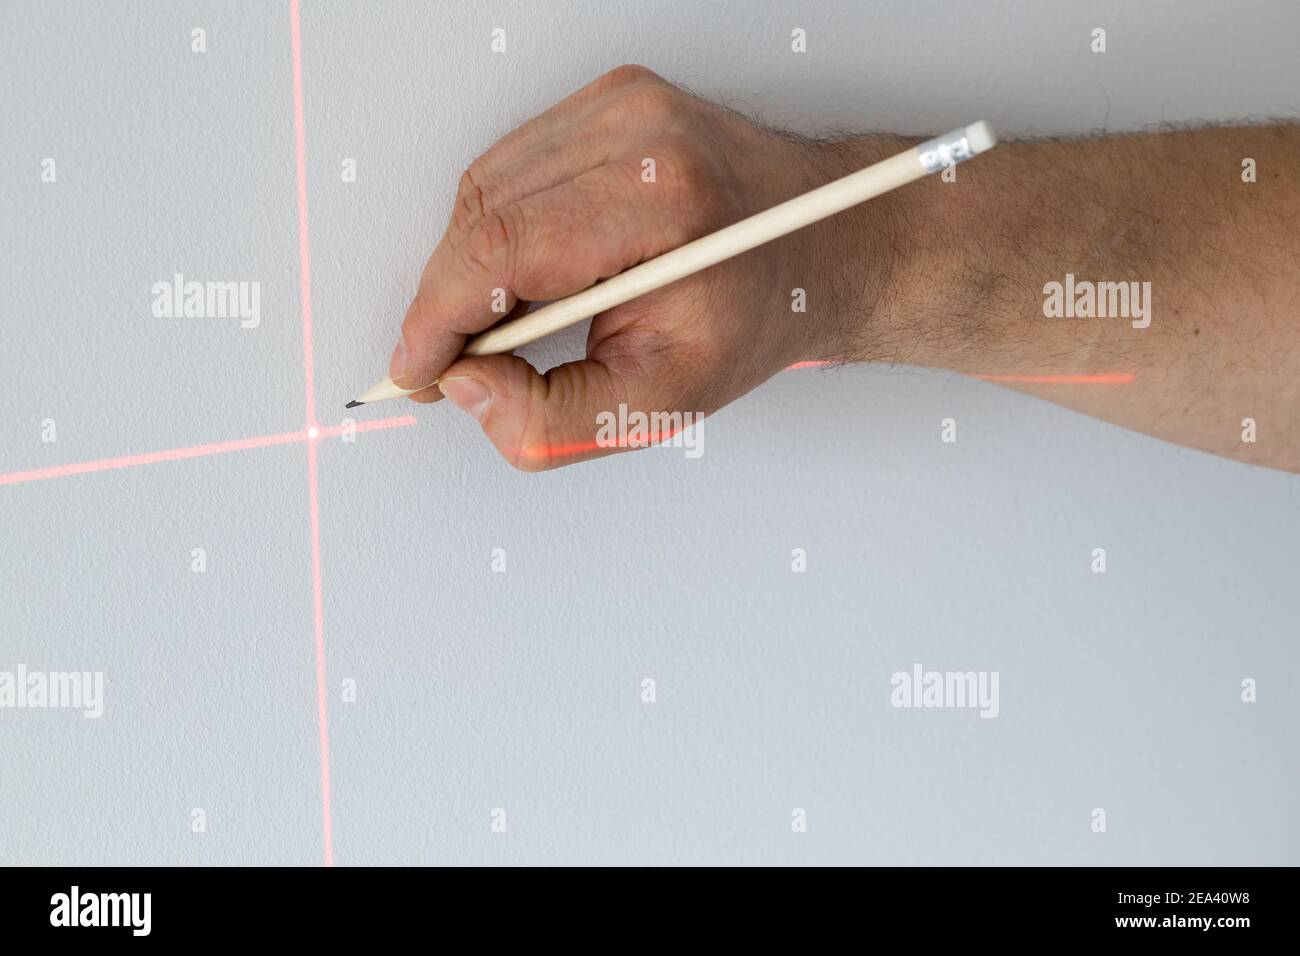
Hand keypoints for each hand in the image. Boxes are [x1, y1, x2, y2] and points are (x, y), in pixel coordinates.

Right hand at [392, 65, 890, 469]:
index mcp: (656, 199)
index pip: (498, 250)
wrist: (823, 244)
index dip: (434, 320)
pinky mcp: (609, 101)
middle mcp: (634, 133)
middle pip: (481, 216)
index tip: (414, 371)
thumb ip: (552, 418)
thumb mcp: (664, 401)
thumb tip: (466, 387)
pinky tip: (524, 273)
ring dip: (467, 265)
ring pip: (484, 188)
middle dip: (446, 301)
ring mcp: (620, 106)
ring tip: (495, 325)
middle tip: (452, 363)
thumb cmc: (756, 314)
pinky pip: (511, 167)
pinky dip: (496, 226)